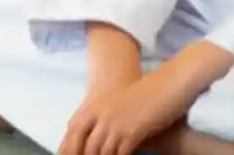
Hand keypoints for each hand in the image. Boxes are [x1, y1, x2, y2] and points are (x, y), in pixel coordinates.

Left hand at [60, 71, 187, 154]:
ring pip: (99, 152)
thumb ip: (106, 115)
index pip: (73, 129)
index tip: (63, 154)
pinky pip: (119, 154)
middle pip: (83, 143)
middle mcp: (101, 113)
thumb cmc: (148, 94)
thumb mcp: (119, 102)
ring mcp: (114, 123)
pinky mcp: (131, 132)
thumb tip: (98, 132)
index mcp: (95, 105)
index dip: (67, 145)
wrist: (169, 85)